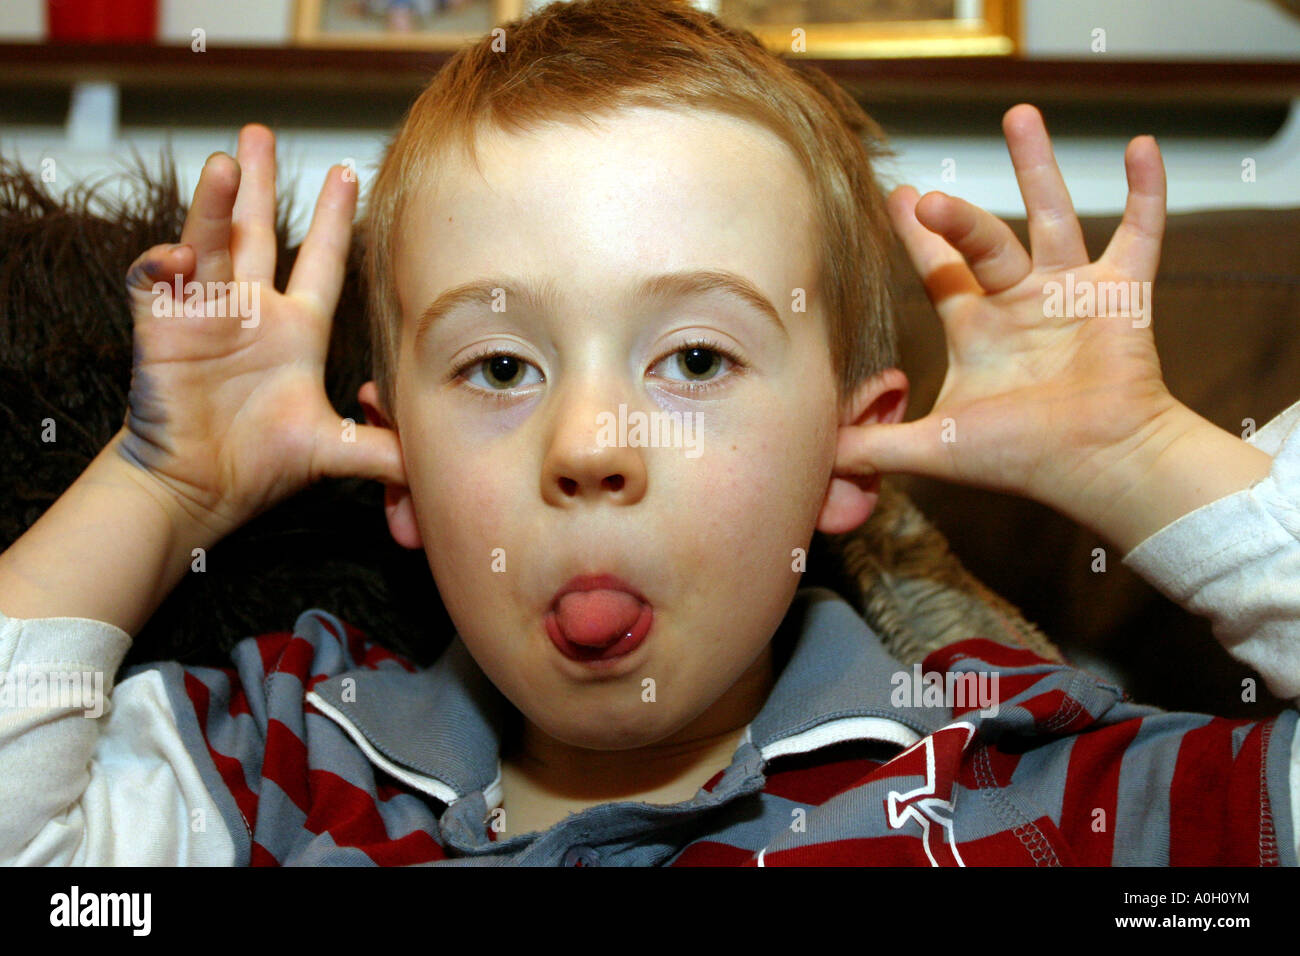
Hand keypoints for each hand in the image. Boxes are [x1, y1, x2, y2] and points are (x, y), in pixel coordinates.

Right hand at [117, 124, 402, 540]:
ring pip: (209, 244)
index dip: (333, 219)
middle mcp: (251, 314)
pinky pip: (154, 283)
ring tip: (227, 163)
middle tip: (260, 132)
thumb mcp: (333, 451)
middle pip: (256, 234)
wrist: (195, 493)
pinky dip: (161, 265)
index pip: (321, 262)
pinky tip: (175, 257)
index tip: (348, 172)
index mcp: (295, 331)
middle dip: (259, 183)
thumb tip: (438, 466)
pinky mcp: (162, 330)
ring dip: (215, 205)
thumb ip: (383, 452)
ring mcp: (204, 316)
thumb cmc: (257, 466)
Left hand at [839, 104, 1186, 518]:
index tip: (896, 197)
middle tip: (923, 196)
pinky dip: (1146, 194)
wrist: (1099, 469)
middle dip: (955, 216)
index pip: (939, 271)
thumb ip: (876, 447)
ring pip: (1052, 218)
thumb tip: (817, 459)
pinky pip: (1139, 233)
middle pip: (984, 240)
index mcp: (978, 329)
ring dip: (1037, 169)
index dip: (916, 238)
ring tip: (1018, 115)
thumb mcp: (935, 448)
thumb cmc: (1022, 459)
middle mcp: (1020, 303)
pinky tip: (1141, 148)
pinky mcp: (1121, 293)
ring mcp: (1071, 294)